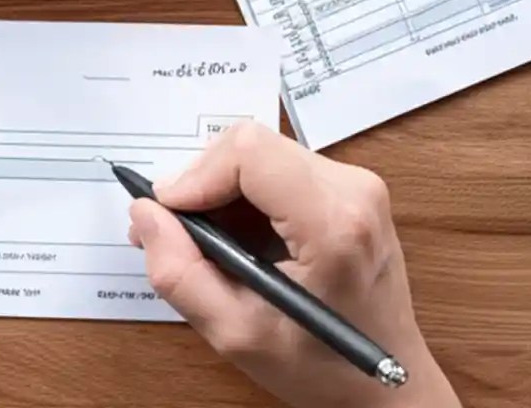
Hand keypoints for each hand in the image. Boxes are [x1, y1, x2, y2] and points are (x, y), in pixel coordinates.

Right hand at [128, 122, 459, 407]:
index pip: (250, 152)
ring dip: (222, 191)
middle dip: (202, 184)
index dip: (196, 176)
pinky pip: (280, 169)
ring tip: (205, 244)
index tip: (168, 212)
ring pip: (262, 154)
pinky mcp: (351, 190)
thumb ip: (180, 273)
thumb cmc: (324, 369)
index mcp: (335, 222)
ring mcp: (357, 186)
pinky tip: (238, 241)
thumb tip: (146, 215)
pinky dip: (246, 197)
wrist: (384, 385)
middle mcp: (354, 190)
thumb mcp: (237, 333)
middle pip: (252, 146)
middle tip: (174, 232)